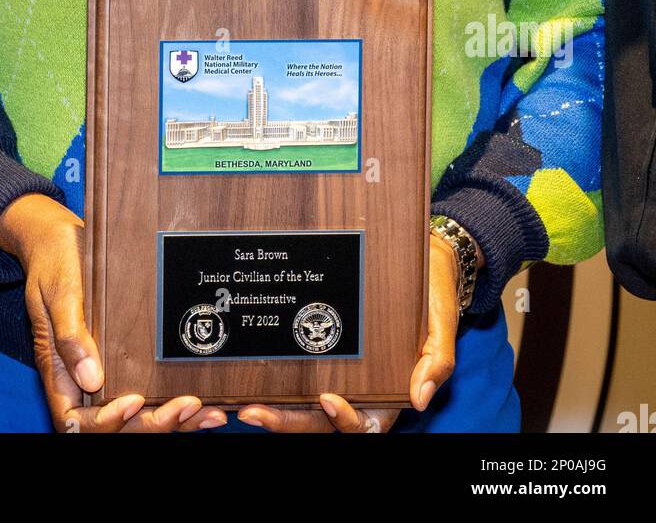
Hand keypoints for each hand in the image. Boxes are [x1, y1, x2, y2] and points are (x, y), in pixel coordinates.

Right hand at [0, 193, 226, 432]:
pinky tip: (203, 400)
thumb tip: (92, 380)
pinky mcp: (123, 359)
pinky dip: (172, 401)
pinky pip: (146, 390)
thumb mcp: (57, 293)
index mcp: (58, 371)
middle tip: (190, 406)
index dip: (106, 422)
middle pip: (115, 425)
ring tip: (210, 413)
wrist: (57, 237)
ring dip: (171, 421)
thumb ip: (70, 336)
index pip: (76, 420)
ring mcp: (104, 370)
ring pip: (136, 416)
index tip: (134, 402)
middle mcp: (81, 378)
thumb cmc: (53, 262)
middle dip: (152, 424)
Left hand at [236, 229, 480, 432]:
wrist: (426, 259)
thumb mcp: (441, 327)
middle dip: (289, 422)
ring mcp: (341, 368)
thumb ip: (436, 362)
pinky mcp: (325, 345)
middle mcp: (362, 387)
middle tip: (254, 413)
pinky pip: (302, 369)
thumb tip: (418, 400)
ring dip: (276, 408)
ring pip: (305, 404)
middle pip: (323, 421)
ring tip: (243, 403)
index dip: (345, 421)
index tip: (326, 399)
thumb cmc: (433, 295)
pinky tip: (251, 373)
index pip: (367, 424)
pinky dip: (277, 380)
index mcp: (391, 391)